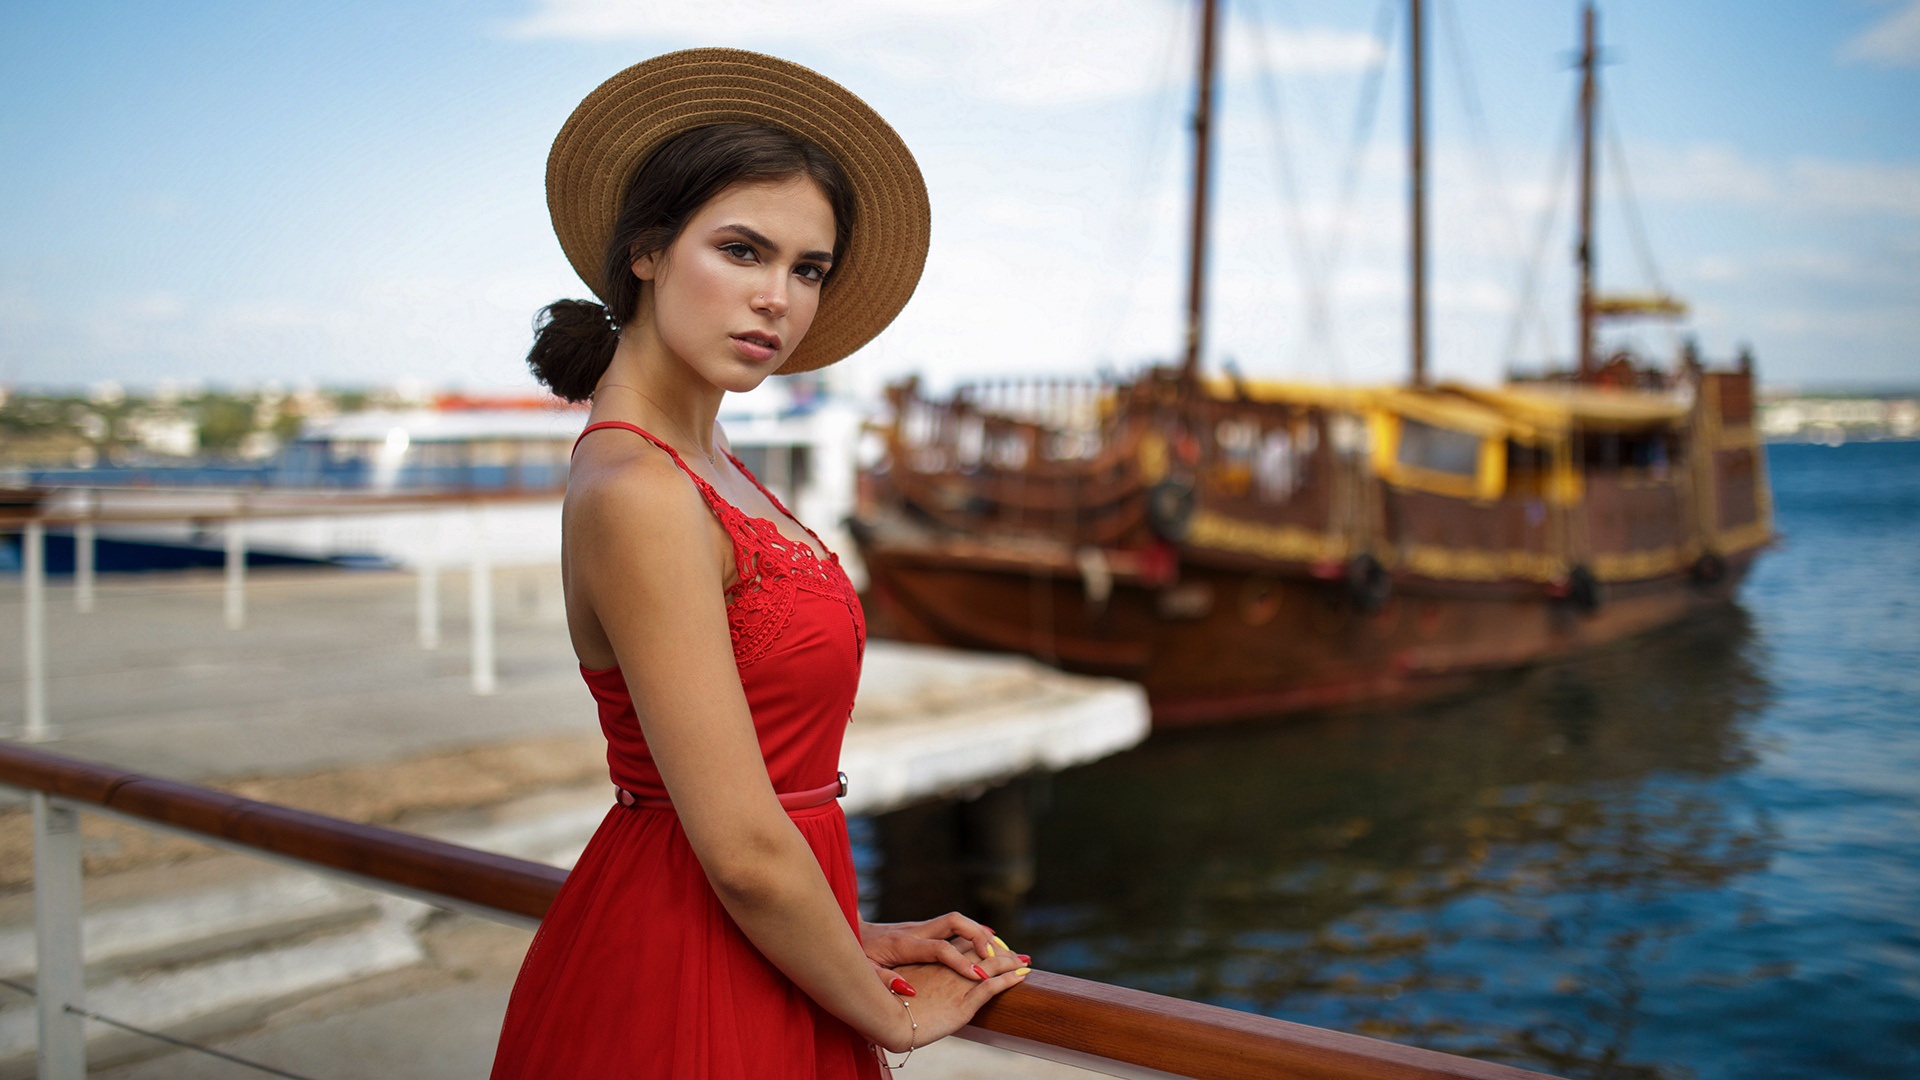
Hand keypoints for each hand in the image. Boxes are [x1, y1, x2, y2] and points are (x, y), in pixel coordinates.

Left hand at [861, 913, 1029, 994]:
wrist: (841, 929)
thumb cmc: (851, 955)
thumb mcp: (860, 972)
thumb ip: (882, 982)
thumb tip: (909, 991)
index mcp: (901, 944)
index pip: (939, 949)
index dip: (961, 961)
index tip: (980, 976)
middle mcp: (914, 930)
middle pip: (954, 922)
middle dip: (979, 937)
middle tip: (999, 956)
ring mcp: (918, 927)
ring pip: (957, 921)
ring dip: (981, 933)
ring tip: (1005, 949)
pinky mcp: (920, 929)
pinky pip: (952, 927)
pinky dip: (973, 932)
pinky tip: (990, 941)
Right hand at [879, 942, 1028, 1051]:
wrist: (888, 1023)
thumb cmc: (887, 1004)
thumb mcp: (899, 980)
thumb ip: (914, 973)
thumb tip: (919, 977)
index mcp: (932, 958)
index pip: (963, 941)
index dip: (980, 940)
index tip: (992, 941)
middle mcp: (947, 967)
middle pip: (981, 949)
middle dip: (999, 948)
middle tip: (1014, 951)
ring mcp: (957, 985)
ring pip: (992, 964)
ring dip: (1010, 960)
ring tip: (1023, 960)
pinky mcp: (963, 1005)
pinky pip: (992, 987)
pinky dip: (1009, 979)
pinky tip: (1022, 976)